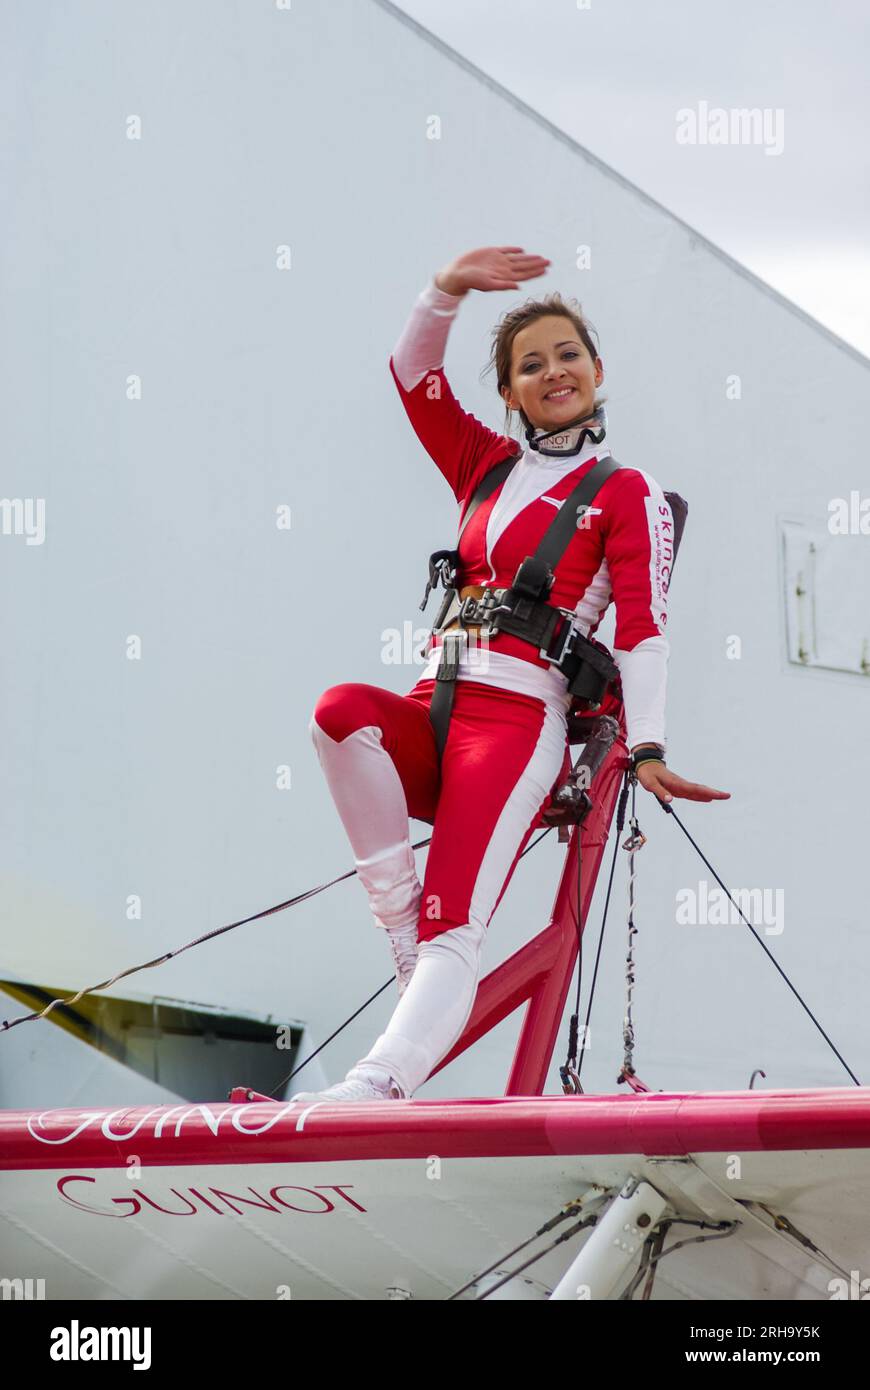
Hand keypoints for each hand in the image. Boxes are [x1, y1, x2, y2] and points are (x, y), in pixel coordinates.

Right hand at [435, 246, 550, 296]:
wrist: (458, 273)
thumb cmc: (472, 282)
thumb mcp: (489, 284)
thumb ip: (504, 285)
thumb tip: (519, 286)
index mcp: (505, 276)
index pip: (524, 274)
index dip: (535, 272)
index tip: (546, 269)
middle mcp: (504, 269)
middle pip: (524, 266)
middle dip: (536, 264)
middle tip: (549, 262)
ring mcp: (499, 261)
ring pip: (518, 259)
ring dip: (529, 258)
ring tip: (540, 257)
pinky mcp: (492, 253)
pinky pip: (506, 251)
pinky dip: (514, 250)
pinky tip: (522, 250)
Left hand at [634, 760, 730, 804]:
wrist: (646, 764)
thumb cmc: (648, 773)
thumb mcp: (650, 783)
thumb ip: (660, 792)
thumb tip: (670, 800)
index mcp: (676, 783)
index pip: (694, 789)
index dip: (707, 793)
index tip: (718, 795)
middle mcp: (681, 784)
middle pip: (700, 789)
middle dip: (714, 793)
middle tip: (727, 796)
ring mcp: (680, 785)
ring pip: (697, 791)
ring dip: (709, 794)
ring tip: (722, 797)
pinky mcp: (678, 788)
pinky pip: (692, 793)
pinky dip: (700, 796)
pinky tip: (707, 799)